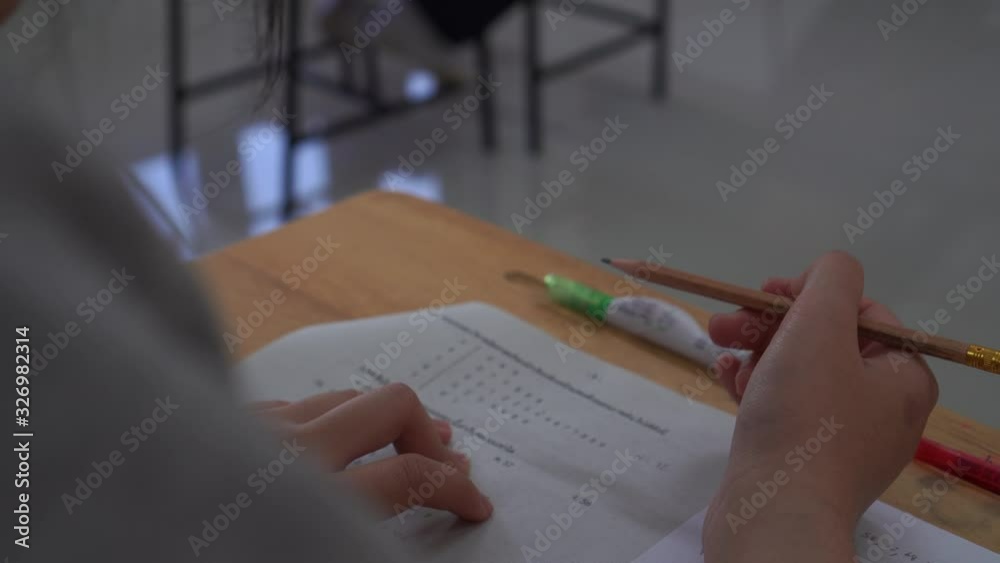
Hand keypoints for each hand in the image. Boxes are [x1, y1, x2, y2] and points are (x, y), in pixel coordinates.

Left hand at [250, 382, 492, 521]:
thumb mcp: (315, 557)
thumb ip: (370, 529)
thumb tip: (416, 493)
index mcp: (312, 497)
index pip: (410, 475)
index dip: (455, 490)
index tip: (474, 505)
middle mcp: (287, 447)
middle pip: (391, 407)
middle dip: (429, 436)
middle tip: (449, 464)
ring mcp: (256, 425)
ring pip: (346, 397)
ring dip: (383, 422)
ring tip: (406, 443)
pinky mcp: (228, 419)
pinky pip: (299, 404)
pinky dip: (330, 421)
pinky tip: (336, 442)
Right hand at [701, 252, 937, 561]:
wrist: (775, 515)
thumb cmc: (803, 417)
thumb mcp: (819, 326)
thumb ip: (829, 278)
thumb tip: (824, 274)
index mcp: (902, 376)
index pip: (861, 311)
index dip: (808, 293)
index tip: (762, 294)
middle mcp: (880, 408)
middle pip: (823, 340)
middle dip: (768, 323)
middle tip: (724, 321)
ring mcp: (841, 440)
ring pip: (796, 373)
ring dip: (754, 351)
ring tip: (716, 347)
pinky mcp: (803, 462)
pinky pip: (782, 409)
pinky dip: (754, 387)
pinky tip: (724, 378)